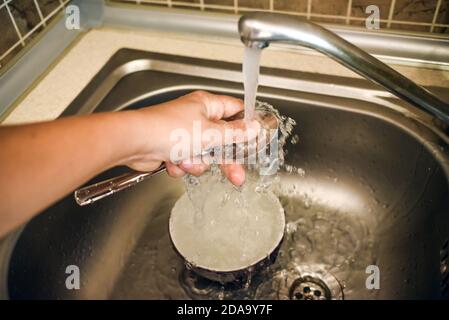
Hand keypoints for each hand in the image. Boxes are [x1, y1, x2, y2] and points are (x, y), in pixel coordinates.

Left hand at [124, 90, 259, 185]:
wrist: (135, 143)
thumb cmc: (168, 130)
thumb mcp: (210, 133)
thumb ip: (235, 133)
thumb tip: (254, 128)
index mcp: (207, 105)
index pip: (236, 110)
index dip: (247, 125)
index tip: (256, 140)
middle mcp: (196, 117)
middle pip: (221, 139)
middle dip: (225, 159)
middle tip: (236, 174)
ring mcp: (183, 133)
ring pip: (204, 155)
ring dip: (197, 162)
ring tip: (186, 159)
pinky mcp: (172, 148)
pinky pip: (188, 161)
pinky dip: (182, 165)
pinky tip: (173, 162)